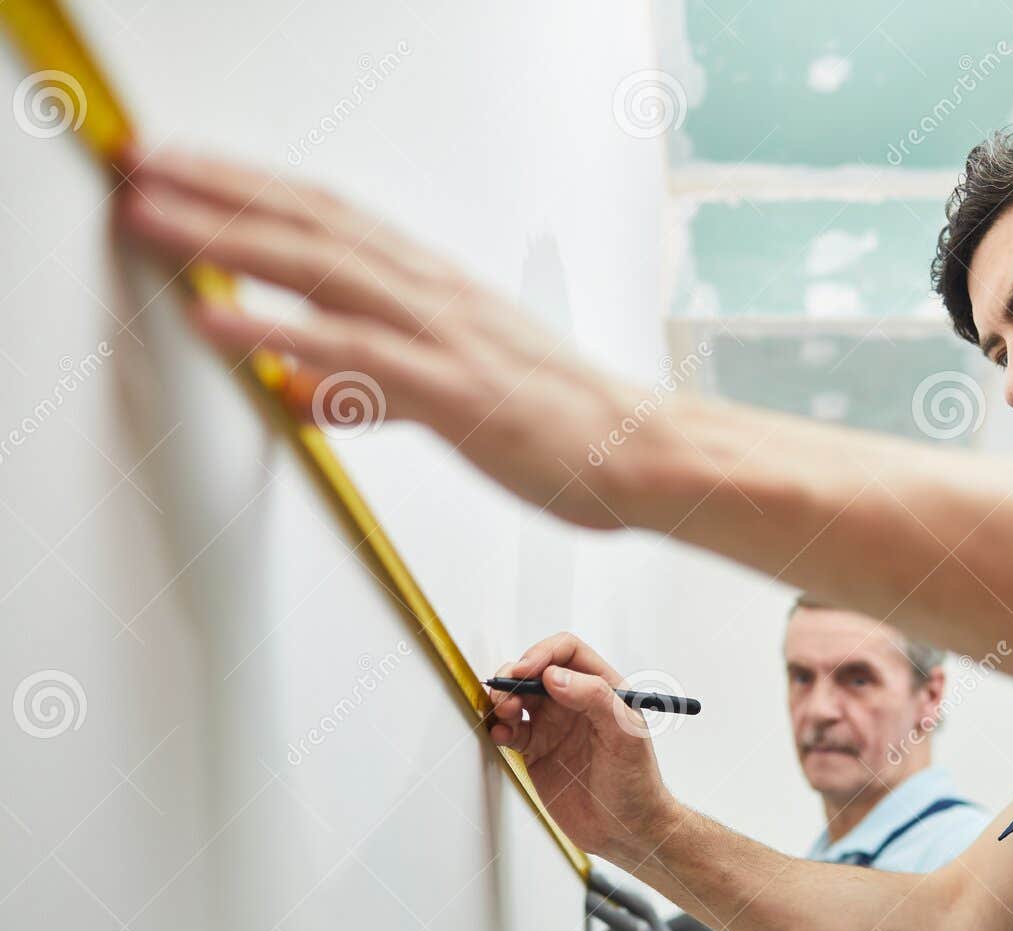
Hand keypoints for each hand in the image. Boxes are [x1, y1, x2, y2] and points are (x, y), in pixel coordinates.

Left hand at [113, 145, 632, 527]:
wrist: (642, 452)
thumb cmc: (565, 423)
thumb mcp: (456, 394)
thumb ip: (371, 387)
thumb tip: (305, 388)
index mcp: (438, 289)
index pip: (331, 218)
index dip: (254, 188)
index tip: (188, 171)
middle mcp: (435, 295)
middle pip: (312, 224)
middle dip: (220, 192)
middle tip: (144, 170)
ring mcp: (443, 335)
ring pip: (323, 269)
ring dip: (229, 240)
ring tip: (155, 222)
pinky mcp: (452, 388)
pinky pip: (351, 352)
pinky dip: (277, 332)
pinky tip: (217, 321)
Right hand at [486, 632, 681, 865]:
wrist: (626, 831)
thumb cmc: (637, 782)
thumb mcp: (624, 735)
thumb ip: (594, 698)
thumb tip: (554, 676)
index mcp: (602, 688)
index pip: (567, 652)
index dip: (543, 654)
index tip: (527, 670)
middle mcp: (575, 702)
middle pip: (536, 671)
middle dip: (516, 676)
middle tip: (505, 692)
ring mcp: (555, 726)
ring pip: (519, 698)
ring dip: (504, 700)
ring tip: (503, 714)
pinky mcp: (538, 751)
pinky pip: (512, 730)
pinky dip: (500, 728)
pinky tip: (501, 735)